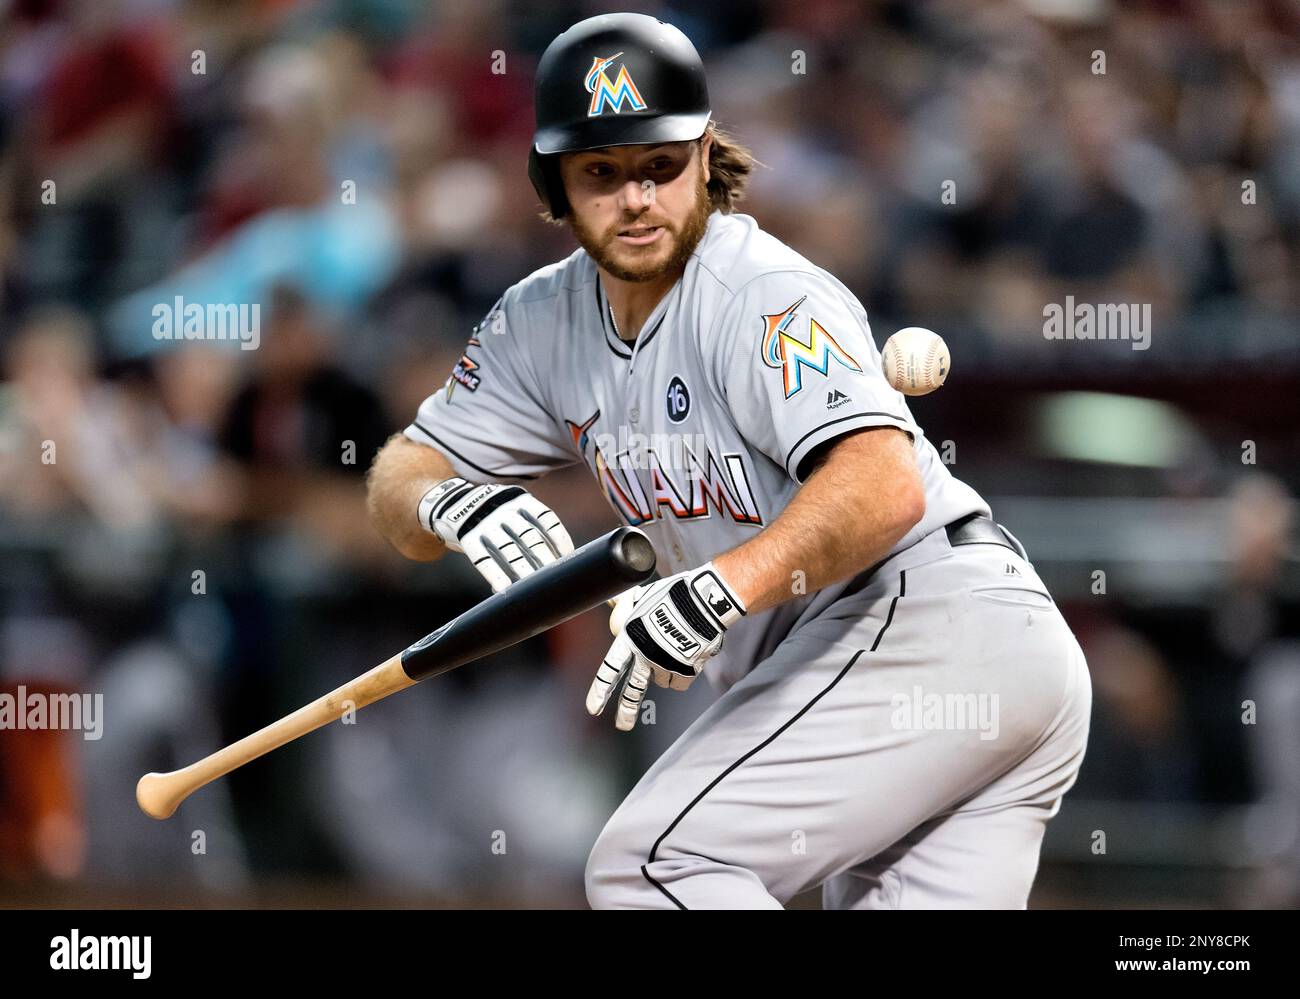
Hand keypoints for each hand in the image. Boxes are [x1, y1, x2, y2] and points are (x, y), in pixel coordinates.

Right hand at [418, 477, 573, 591]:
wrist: (449, 503)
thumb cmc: (493, 514)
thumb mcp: (512, 507)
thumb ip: (530, 526)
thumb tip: (556, 559)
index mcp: (519, 499)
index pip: (546, 518)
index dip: (559, 538)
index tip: (568, 557)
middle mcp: (503, 509)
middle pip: (530, 537)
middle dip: (545, 559)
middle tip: (555, 578)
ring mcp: (484, 522)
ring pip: (509, 550)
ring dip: (523, 570)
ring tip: (534, 586)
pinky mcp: (467, 536)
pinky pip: (483, 559)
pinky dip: (495, 575)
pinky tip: (505, 589)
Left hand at [587, 562, 744, 730]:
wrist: (703, 601)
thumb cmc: (672, 595)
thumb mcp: (642, 595)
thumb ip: (624, 603)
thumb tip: (609, 602)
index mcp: (631, 639)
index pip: (610, 671)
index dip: (600, 691)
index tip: (593, 708)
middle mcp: (646, 656)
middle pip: (633, 691)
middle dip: (626, 711)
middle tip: (623, 725)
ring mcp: (667, 665)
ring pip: (662, 680)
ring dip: (664, 671)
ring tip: (673, 647)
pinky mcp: (686, 670)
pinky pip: (680, 682)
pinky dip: (683, 673)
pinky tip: (687, 656)